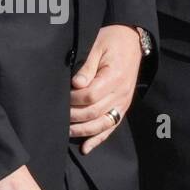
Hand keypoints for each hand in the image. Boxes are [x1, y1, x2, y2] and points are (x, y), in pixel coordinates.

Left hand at [68, 24, 141, 154]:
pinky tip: (85, 148)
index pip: (90, 96)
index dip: (73, 100)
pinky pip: (110, 127)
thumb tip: (76, 84)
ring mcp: (123, 103)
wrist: (132, 41)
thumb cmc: (111, 41)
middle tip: (57, 115)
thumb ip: (86, 66)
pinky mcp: (122, 108)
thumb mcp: (97, 46)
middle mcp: (121, 93)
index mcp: (115, 77)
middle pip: (94, 112)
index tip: (61, 96)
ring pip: (102, 124)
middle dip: (73, 116)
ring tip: (65, 131)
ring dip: (82, 130)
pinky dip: (97, 139)